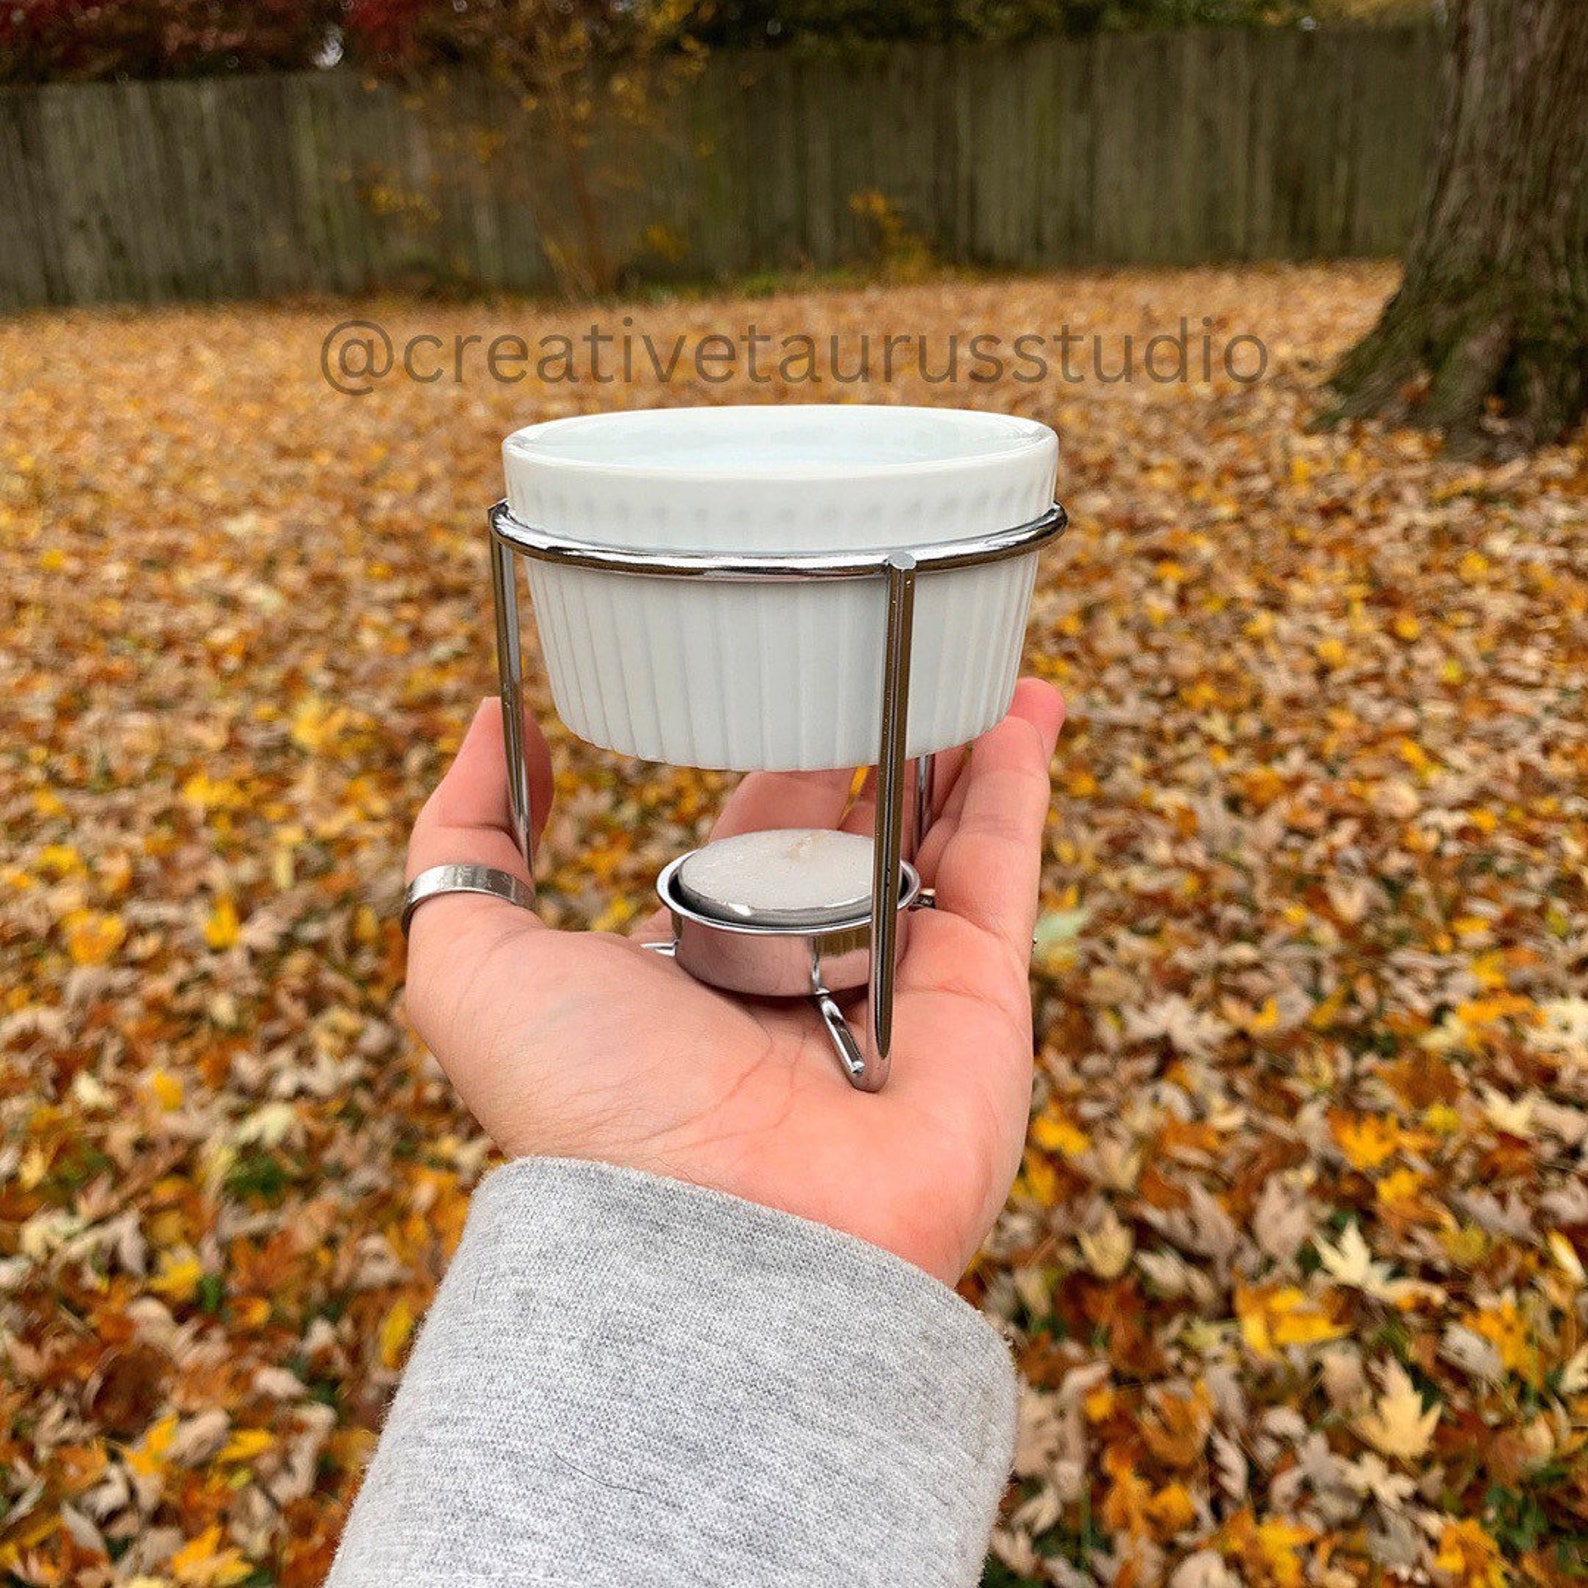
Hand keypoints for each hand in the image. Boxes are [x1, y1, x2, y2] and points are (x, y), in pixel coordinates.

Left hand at [404, 681, 1063, 1284]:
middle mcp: (802, 970)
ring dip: (951, 741)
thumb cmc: (589, 1107)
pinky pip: (1006, 867)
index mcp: (699, 963)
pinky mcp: (979, 998)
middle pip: (852, 827)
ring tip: (958, 644)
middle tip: (880, 646)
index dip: (767, 762)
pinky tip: (1023, 702)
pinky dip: (1021, 783)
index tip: (777, 680)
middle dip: (868, 741)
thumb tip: (493, 723)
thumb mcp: (471, 961)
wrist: (717, 1234)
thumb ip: (460, 843)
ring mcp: (898, 983)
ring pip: (938, 833)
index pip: (745, 836)